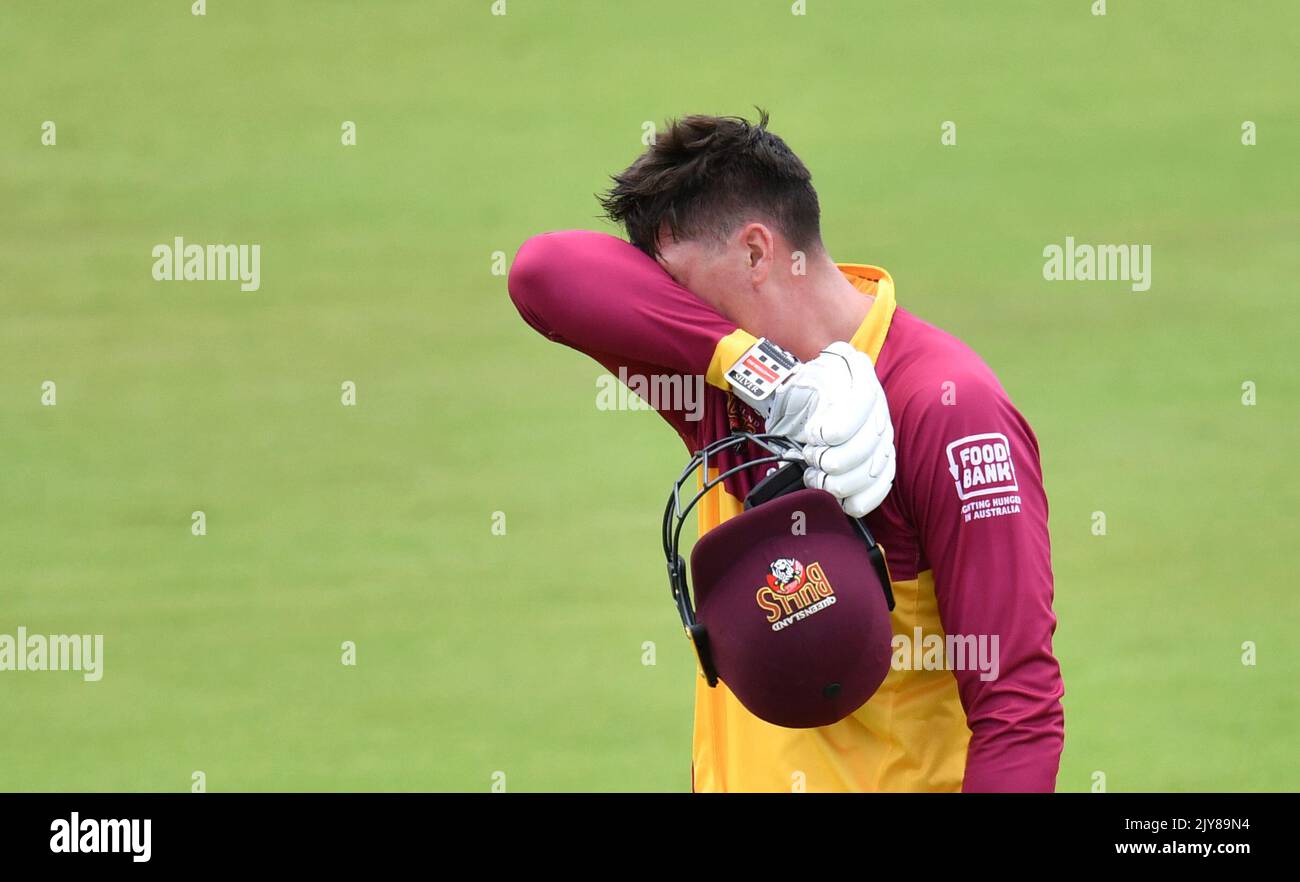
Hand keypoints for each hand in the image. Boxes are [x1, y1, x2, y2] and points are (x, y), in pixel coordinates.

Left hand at [766, 341, 894, 516]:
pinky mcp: (882, 463)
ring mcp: (882, 437)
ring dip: (838, 481)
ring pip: (872, 469)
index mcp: (860, 379)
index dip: (841, 424)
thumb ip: (804, 373)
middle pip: (868, 442)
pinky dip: (858, 499)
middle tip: (811, 457)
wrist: (813, 397)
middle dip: (832, 459)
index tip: (815, 435)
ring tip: (815, 476)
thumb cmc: (806, 388)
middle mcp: (877, 408)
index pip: (864, 400)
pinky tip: (839, 499)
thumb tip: (811, 402)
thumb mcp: (804, 373)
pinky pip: (880, 486)